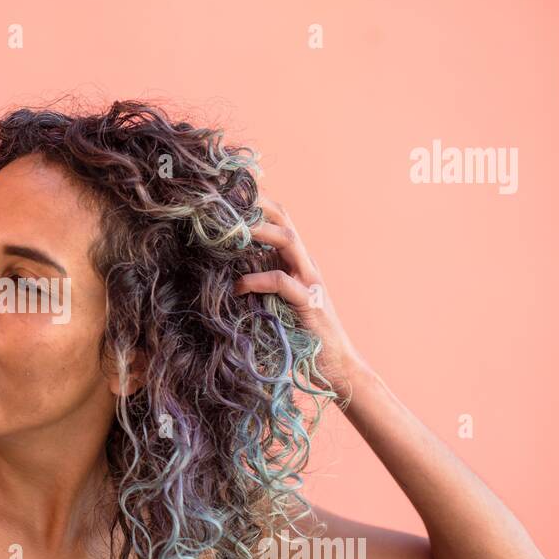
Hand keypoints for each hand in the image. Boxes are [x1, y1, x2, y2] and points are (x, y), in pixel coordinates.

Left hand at [232, 197, 365, 398]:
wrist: (334, 366)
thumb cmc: (299, 335)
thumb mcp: (276, 302)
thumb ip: (259, 282)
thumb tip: (224, 270)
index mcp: (297, 262)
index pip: (280, 221)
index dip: (258, 203)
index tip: (230, 192)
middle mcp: (305, 265)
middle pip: (284, 221)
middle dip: (257, 205)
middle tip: (227, 196)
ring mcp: (310, 282)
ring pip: (288, 241)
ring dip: (259, 231)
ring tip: (232, 229)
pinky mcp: (309, 304)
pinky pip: (283, 282)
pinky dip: (257, 279)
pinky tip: (239, 286)